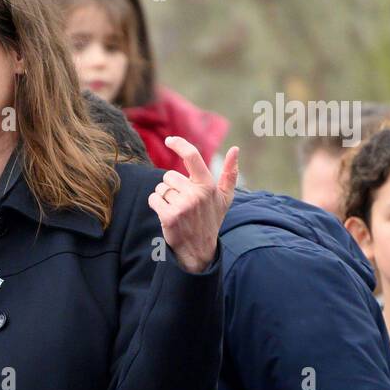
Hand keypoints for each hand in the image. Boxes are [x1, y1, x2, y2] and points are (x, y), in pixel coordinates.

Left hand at [148, 139, 239, 273]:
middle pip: (169, 176)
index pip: (192, 156)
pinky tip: (166, 214)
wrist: (199, 249)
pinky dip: (156, 204)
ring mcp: (183, 205)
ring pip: (160, 188)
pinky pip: (153, 198)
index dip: (180, 144)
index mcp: (208, 186)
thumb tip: (235, 149)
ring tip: (176, 209)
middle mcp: (196, 194)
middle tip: (182, 202)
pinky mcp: (169, 216)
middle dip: (171, 187)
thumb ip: (230, 173)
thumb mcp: (224, 198)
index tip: (170, 140)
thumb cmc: (211, 220)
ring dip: (164, 197)